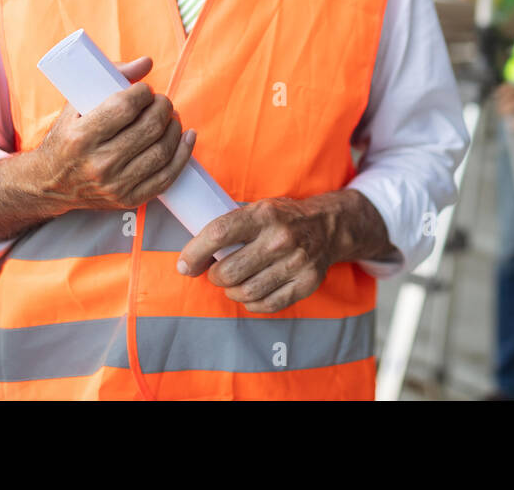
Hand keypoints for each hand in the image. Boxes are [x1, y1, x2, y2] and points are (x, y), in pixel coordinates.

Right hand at [34, 56, 193, 212]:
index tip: (145, 90)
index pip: (126, 108)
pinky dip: (183, 154)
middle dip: (163, 107)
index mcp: (81, 137)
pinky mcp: (128, 199)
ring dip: (175, 128)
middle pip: (149, 128)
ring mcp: (115, 185)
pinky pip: (167, 177)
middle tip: (162, 102)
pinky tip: (187, 137)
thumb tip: (147, 63)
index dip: (143, 93)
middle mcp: (99, 164)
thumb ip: (110, 78)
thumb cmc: (65, 138)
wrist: (49, 184)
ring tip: (171, 117)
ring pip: (162, 151)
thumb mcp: (76, 105)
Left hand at [176, 195, 345, 312]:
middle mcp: (281, 238)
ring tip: (234, 283)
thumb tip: (193, 254)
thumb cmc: (283, 219)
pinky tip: (251, 293)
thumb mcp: (259, 208)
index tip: (185, 265)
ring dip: (232, 291)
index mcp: (264, 214)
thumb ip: (231, 226)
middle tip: (217, 272)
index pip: (218, 234)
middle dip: (215, 276)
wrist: (328, 227)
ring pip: (246, 292)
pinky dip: (252, 303)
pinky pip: (267, 305)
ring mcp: (296, 262)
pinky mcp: (306, 283)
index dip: (194, 253)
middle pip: (230, 271)